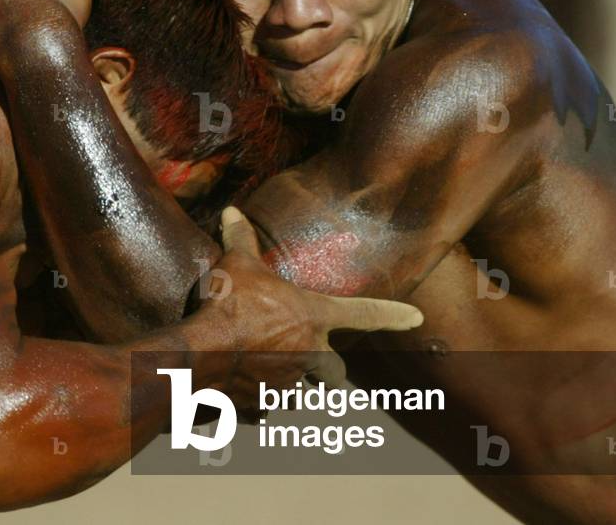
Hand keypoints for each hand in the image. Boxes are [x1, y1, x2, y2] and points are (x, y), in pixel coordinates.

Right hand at [201, 207, 421, 403]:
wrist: (200, 356)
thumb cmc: (227, 306)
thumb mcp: (235, 265)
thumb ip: (240, 238)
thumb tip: (231, 209)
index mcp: (311, 317)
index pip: (365, 313)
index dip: (393, 315)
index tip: (416, 319)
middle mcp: (309, 353)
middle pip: (336, 373)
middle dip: (328, 371)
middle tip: (314, 362)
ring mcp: (289, 384)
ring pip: (303, 392)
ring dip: (291, 384)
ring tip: (267, 371)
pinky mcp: (265, 406)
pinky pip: (268, 406)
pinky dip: (259, 399)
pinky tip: (240, 385)